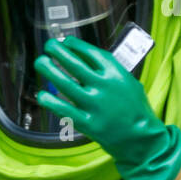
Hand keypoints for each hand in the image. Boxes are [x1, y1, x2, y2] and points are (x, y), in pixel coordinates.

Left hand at [34, 36, 180, 179]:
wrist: (140, 138)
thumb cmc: (133, 108)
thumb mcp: (127, 83)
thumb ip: (108, 72)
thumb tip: (82, 57)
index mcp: (116, 74)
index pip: (91, 53)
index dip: (75, 45)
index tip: (65, 42)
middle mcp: (104, 86)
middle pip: (75, 64)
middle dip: (58, 52)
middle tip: (48, 45)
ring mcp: (95, 105)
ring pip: (65, 84)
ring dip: (49, 70)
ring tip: (40, 62)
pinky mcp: (88, 123)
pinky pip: (64, 109)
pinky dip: (50, 101)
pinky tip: (42, 95)